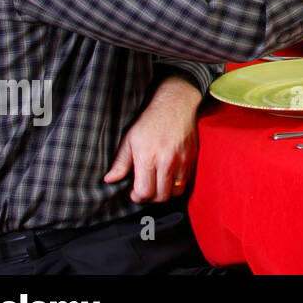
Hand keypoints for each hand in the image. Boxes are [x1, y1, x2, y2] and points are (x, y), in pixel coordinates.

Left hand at [103, 76, 200, 202]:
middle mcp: (166, 161)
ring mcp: (182, 160)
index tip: (135, 192)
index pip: (145, 192)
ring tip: (158, 184)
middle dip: (151, 198)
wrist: (176, 105)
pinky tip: (169, 174)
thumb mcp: (130, 139)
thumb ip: (120, 162)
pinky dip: (177, 182)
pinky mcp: (192, 158)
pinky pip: (186, 180)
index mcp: (147, 158)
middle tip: (146, 189)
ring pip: (176, 191)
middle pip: (161, 196)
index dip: (138, 197)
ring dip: (166, 192)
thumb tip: (110, 179)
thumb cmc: (150, 121)